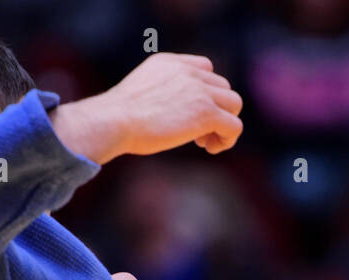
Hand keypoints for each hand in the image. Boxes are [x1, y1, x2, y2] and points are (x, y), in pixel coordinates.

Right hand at [56, 53, 242, 162]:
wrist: (113, 121)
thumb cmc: (118, 117)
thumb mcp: (141, 92)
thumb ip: (162, 92)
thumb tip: (175, 115)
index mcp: (170, 62)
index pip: (206, 68)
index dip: (206, 93)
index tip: (190, 113)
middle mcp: (188, 72)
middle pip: (223, 87)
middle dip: (215, 110)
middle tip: (196, 133)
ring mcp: (199, 90)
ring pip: (234, 103)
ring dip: (224, 124)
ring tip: (204, 141)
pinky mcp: (206, 112)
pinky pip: (235, 126)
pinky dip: (227, 140)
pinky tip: (209, 148)